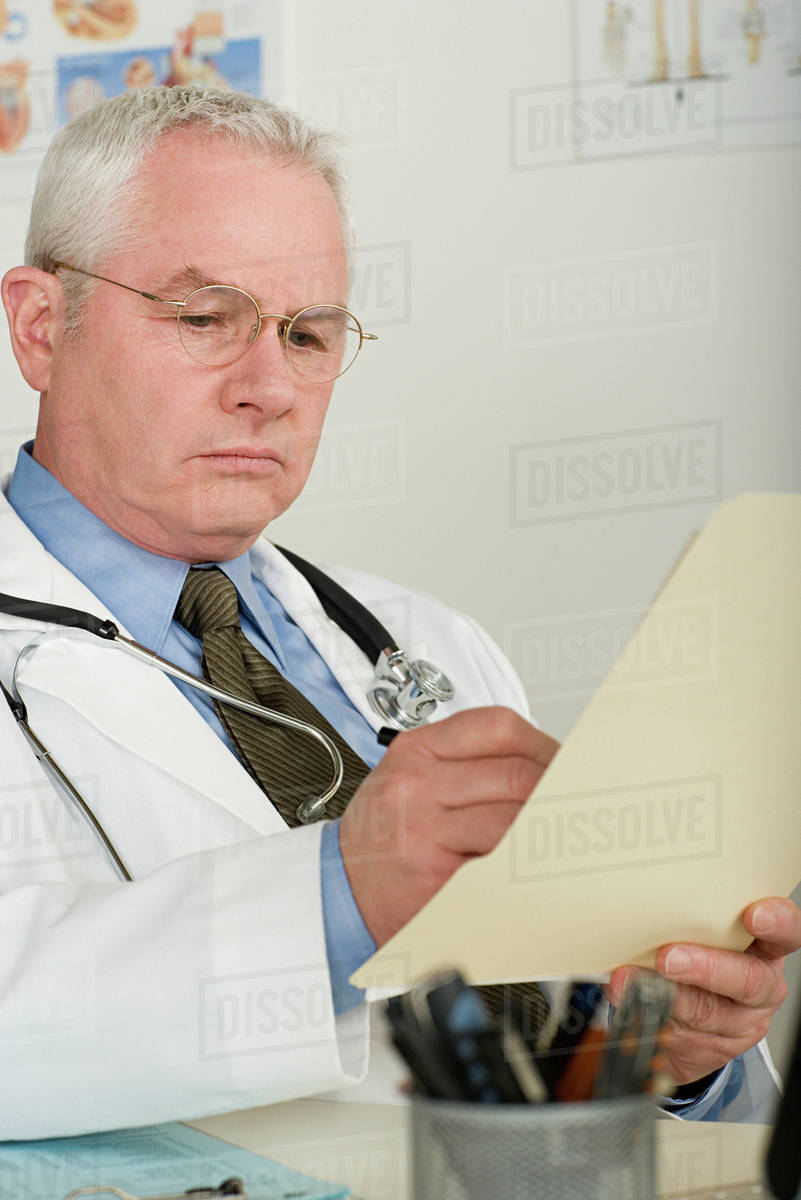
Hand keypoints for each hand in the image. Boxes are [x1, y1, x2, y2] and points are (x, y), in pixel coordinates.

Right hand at [339, 707, 558, 945]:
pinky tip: (538, 869)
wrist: (336, 888)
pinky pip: (499, 869)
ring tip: (563, 837)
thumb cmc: (381, 834)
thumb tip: (546, 768)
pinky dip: (526, 869)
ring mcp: (424, 833)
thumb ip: (468, 764)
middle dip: (559, 791)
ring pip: (514, 821)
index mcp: (415, 751)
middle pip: (517, 775)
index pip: (499, 729)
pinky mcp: (435, 880)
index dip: (546, 746)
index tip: (567, 764)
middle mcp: (416, 786)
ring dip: (549, 831)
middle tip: (580, 805)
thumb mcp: (410, 776)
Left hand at [607, 897, 800, 1085]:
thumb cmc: (699, 959)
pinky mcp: (715, 1047)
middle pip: (748, 979)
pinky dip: (649, 1016)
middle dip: (705, 967)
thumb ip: (690, 924)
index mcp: (765, 949)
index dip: (777, 923)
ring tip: (631, 980)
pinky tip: (629, 1003)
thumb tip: (643, 909)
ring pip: (708, 1012)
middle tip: (668, 959)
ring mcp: (741, 1021)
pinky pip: (681, 1033)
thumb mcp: (704, 936)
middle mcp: (761, 985)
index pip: (786, 933)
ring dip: (665, 996)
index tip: (753, 915)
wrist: (693, 1018)